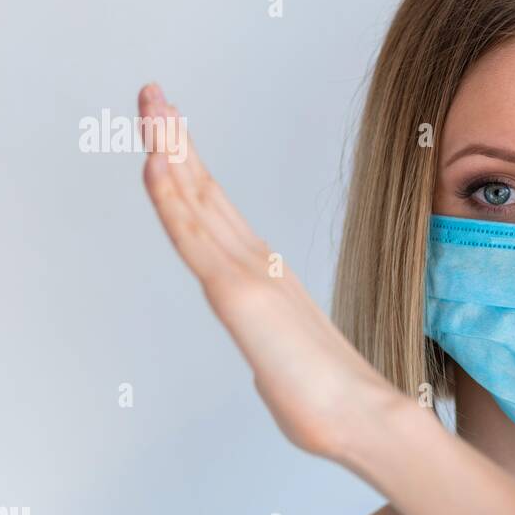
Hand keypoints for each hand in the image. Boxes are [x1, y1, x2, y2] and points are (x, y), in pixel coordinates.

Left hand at [135, 83, 401, 462]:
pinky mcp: (238, 293)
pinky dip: (170, 197)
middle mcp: (257, 264)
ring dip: (168, 149)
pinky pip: (193, 237)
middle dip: (175, 140)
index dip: (190, 171)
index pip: (217, 215)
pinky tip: (154, 162)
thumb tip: (268, 364)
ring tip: (151, 103)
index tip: (169, 134)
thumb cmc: (330, 407)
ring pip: (196, 201)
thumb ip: (272, 351)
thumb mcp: (284, 371)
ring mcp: (248, 273)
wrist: (363, 419)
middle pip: (205, 192)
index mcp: (266, 278)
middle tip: (154, 95)